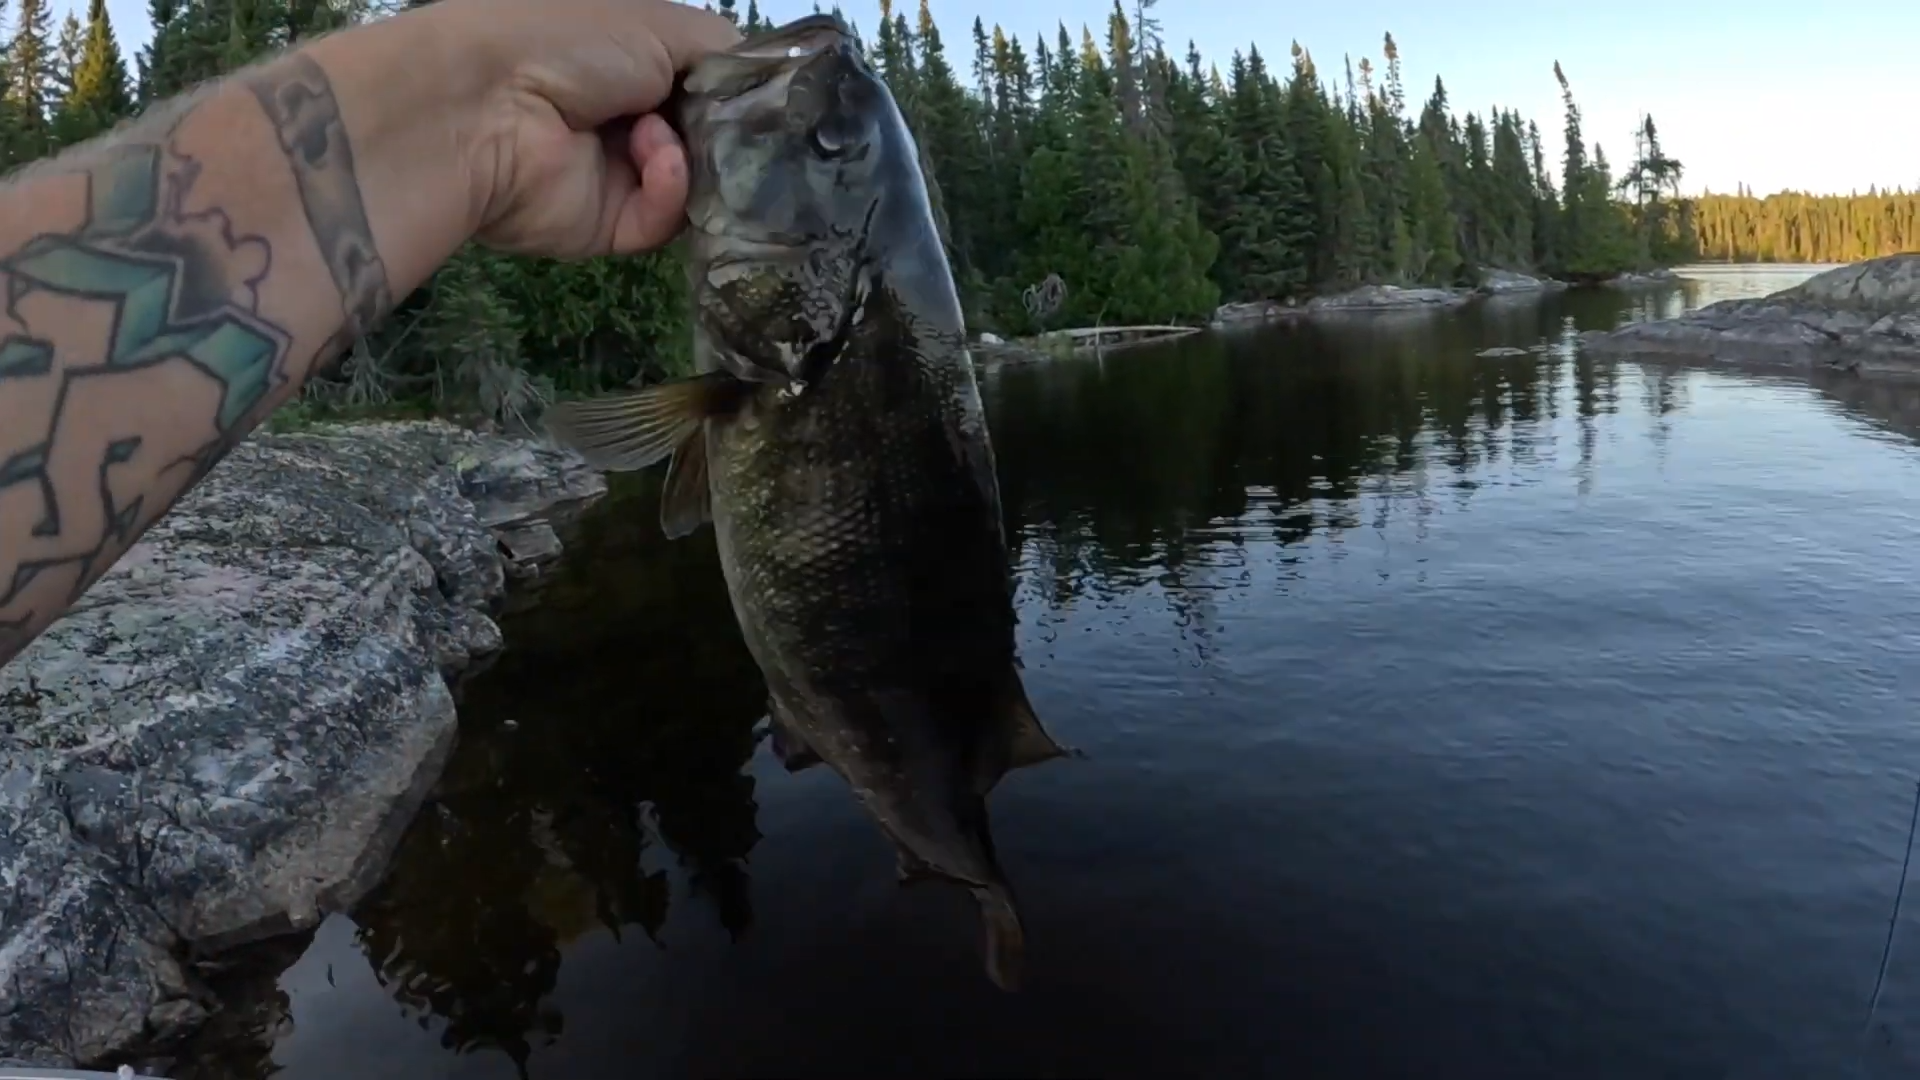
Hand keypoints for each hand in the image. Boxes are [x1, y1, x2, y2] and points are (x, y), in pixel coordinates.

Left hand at [453, 0, 741, 259]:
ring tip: (669, 134)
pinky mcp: (611, 228)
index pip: (712, 89)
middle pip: (714, 143)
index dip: (744, 95)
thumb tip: (765, 80)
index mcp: (636, 65)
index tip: (774, 101)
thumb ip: (725, 52)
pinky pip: (666, 220)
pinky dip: (669, 189)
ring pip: (700, 186)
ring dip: (695, 157)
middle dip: (731, 134)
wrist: (486, 106)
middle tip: (749, 129)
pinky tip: (653, 158)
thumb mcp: (661, 23)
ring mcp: (621, 176)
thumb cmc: (570, 42)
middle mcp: (631, 119)